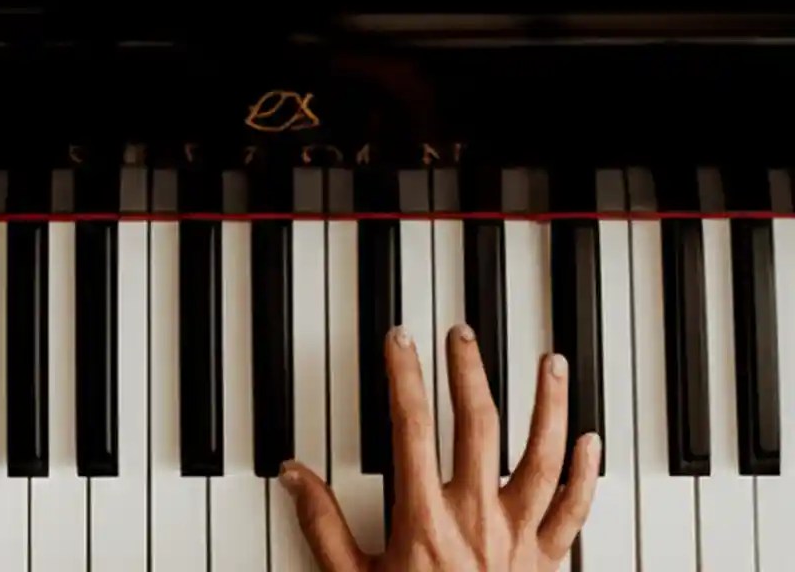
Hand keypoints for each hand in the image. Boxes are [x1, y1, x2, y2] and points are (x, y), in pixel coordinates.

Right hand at [282, 324, 600, 571]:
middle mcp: (477, 518)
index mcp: (424, 520)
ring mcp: (519, 537)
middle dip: (470, 370)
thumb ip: (322, 525)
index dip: (404, 377)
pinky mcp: (550, 560)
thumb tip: (295, 475)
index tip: (401, 343)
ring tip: (549, 363)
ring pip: (542, 456)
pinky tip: (589, 438)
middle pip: (479, 424)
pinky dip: (587, 472)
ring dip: (548, 404)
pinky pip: (576, 509)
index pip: (412, 427)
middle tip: (463, 334)